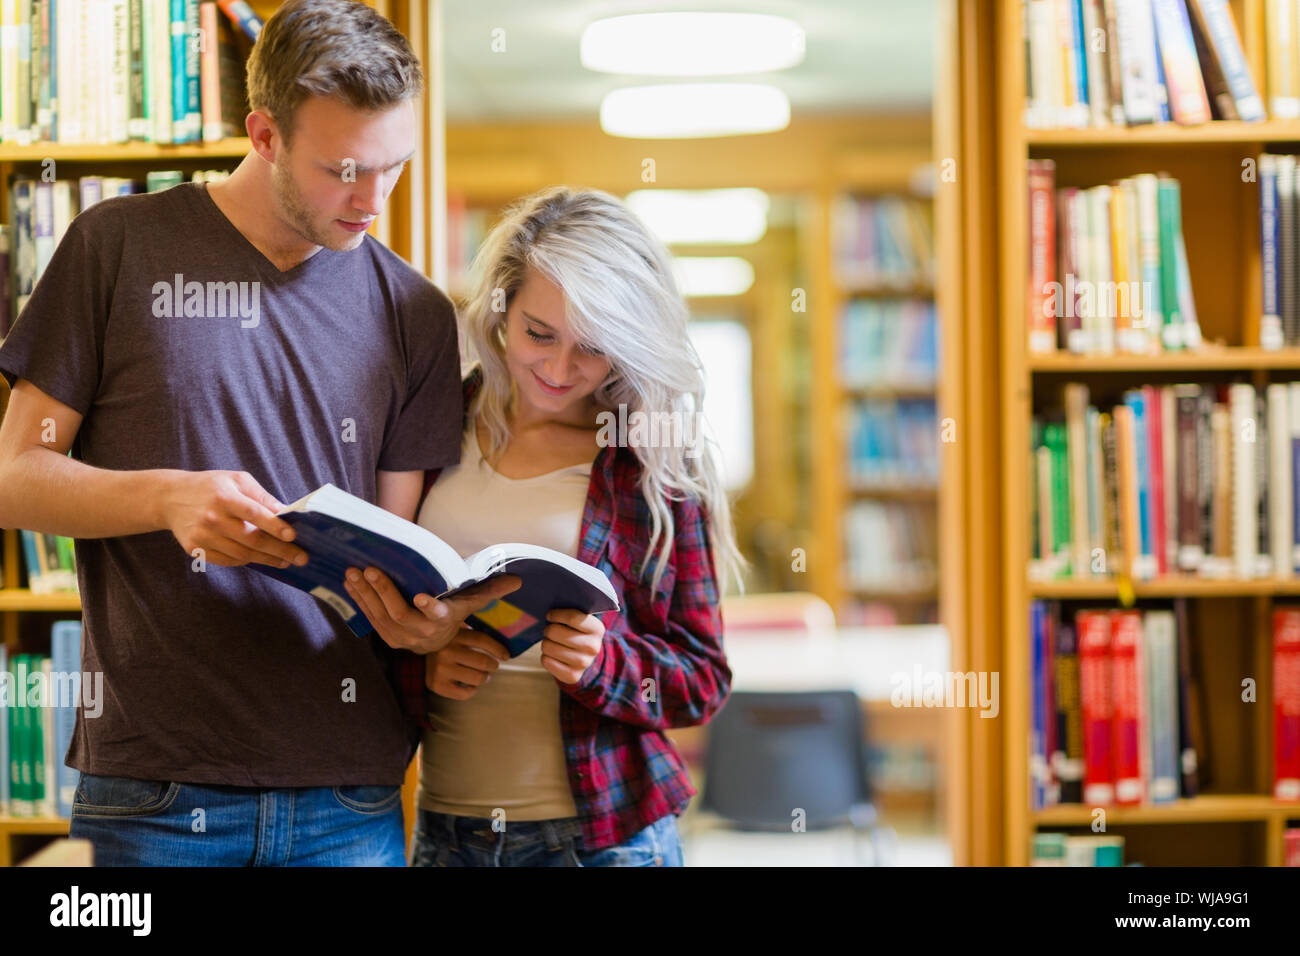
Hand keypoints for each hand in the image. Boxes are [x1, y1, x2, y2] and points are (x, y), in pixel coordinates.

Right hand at [162, 469, 306, 567]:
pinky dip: (246, 561)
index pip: (254, 514)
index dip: (275, 526)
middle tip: (301, 558)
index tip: (294, 536)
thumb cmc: (211, 486)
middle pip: (251, 539)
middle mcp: (211, 517)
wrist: (170, 497)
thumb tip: (287, 514)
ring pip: (242, 554)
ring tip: (285, 560)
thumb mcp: (237, 480)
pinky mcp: (195, 549)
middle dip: (280, 550)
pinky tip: (260, 559)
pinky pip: (227, 561)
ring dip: (267, 559)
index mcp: (224, 496)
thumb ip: (262, 497)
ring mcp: (202, 536)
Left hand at [344, 569, 521, 654]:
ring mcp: (401, 637)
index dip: (429, 607)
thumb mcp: (470, 604)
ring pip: (379, 616)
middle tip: (370, 569)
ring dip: (365, 594)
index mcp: (443, 621)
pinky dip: (359, 600)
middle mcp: (421, 632)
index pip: (437, 614)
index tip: (420, 596)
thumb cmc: (453, 615)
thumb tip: (518, 580)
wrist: (436, 645)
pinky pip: (370, 618)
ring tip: (354, 572)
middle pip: (398, 613)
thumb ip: (489, 591)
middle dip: (383, 591)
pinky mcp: (386, 637)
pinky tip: (350, 583)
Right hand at [425, 628, 509, 699]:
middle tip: (492, 666)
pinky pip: (464, 694)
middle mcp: (446, 651)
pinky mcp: (436, 684)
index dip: (498, 649)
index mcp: (454, 635)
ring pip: (476, 678)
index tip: (507, 656)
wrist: (421, 652)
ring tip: (482, 675)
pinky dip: (471, 691)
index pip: (482, 640)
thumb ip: (475, 633)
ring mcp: (440, 669)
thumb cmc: (448, 642)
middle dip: (493, 666)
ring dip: (484, 678)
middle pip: (482, 662)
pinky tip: (470, 685)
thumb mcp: (459, 631)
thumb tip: (503, 640)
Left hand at [540, 609, 604, 684]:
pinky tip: (553, 655)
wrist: (587, 657)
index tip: (549, 615)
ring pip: (549, 647)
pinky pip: (547, 661)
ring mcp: (584, 663)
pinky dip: (545, 657)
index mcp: (597, 629)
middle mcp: (594, 647)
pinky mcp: (573, 676)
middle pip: (556, 632)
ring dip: (546, 643)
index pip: (572, 617)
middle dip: (548, 629)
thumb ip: (570, 609)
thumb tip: (550, 601)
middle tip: (549, 630)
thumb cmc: (577, 631)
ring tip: (552, 642)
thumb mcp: (580, 618)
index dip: (556, 614)